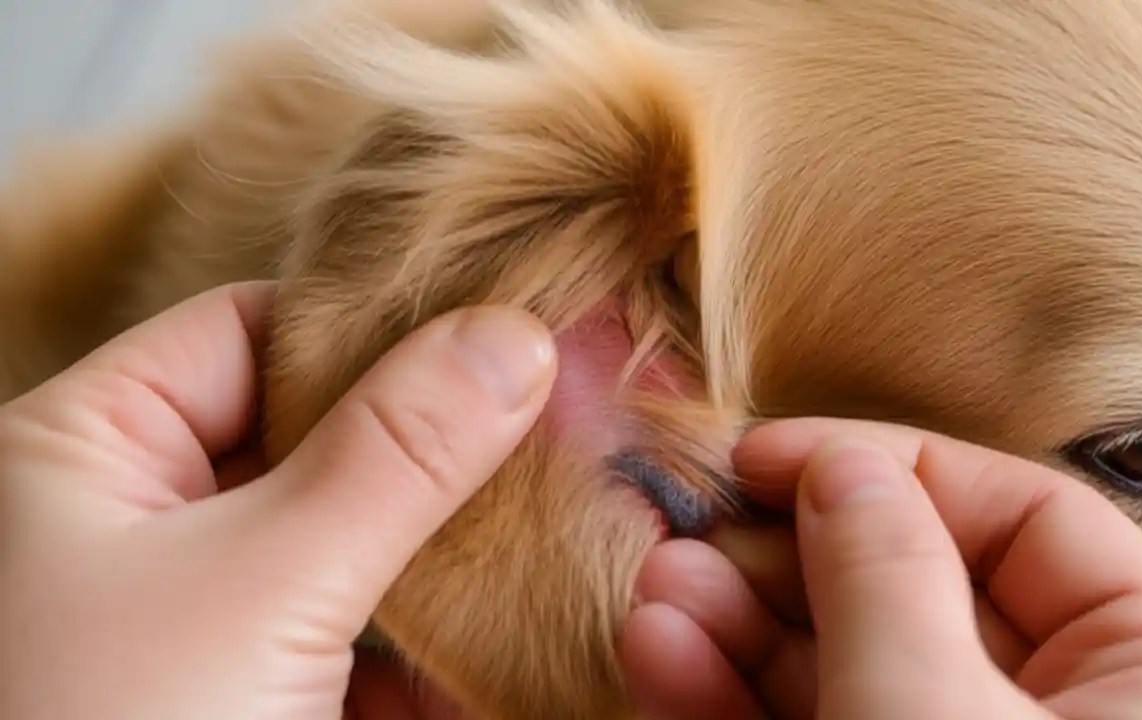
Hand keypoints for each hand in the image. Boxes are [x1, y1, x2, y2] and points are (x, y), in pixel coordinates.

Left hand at [0, 282, 555, 719]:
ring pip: (351, 544)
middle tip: (563, 421)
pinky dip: (433, 644)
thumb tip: (518, 338)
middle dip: (437, 447)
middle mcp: (135, 524)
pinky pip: (358, 639)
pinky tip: (518, 633)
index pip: (251, 330)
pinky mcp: (254, 698)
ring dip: (450, 550)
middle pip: (315, 436)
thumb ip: (397, 452)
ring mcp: (200, 619)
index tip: (504, 329)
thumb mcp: (265, 583)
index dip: (376, 326)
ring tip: (565, 516)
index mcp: (83, 453)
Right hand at [624, 418, 1141, 718]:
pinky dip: (734, 703)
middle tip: (691, 520)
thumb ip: (888, 576)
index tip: (770, 450)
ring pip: (852, 672)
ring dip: (741, 629)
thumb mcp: (939, 714)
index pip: (1025, 519)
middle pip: (919, 594)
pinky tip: (664, 653)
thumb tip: (837, 463)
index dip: (889, 467)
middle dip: (789, 554)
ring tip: (657, 582)